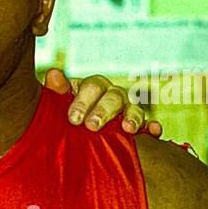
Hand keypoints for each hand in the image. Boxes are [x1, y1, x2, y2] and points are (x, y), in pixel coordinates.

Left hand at [44, 69, 162, 137]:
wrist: (78, 134)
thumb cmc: (68, 116)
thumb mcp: (59, 104)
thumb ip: (57, 92)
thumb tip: (53, 74)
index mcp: (92, 87)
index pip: (92, 87)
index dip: (83, 101)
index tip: (74, 119)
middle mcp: (112, 95)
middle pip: (114, 97)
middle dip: (103, 111)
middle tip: (92, 126)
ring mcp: (127, 109)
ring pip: (134, 108)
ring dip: (132, 117)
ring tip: (128, 129)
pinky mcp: (139, 126)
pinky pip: (149, 125)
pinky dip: (152, 126)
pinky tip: (154, 131)